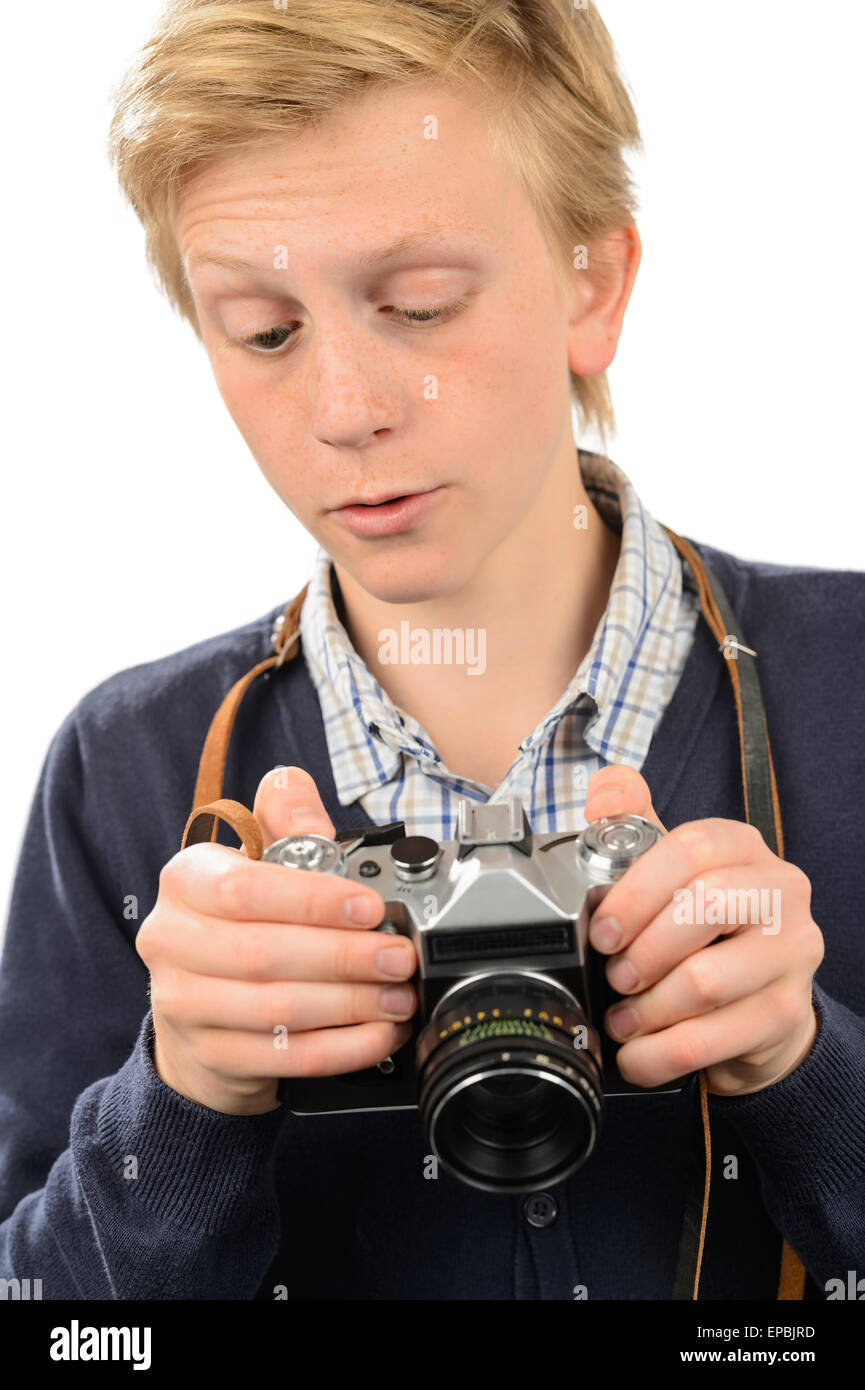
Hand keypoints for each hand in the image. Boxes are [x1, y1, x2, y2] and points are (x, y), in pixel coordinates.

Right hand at [136, 767, 416, 1114]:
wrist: (202, 1004)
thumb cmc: (242, 920)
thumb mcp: (262, 856)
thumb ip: (288, 822)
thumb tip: (306, 805)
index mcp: (185, 881)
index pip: (244, 889)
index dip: (312, 900)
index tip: (371, 907)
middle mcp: (170, 940)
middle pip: (264, 954)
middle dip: (345, 956)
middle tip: (398, 957)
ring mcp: (182, 1003)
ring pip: (276, 1009)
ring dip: (350, 1004)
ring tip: (399, 995)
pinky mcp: (209, 1054)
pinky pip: (282, 1056)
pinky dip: (340, 1048)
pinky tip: (379, 1034)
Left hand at [583, 766, 823, 1096]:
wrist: (756, 1005)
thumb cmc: (703, 929)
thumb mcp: (666, 872)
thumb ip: (634, 826)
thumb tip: (609, 789)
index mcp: (744, 848)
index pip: (693, 847)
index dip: (637, 889)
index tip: (601, 927)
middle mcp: (780, 892)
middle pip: (704, 907)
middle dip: (643, 949)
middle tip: (614, 974)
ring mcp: (792, 953)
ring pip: (706, 980)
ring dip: (647, 1007)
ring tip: (621, 1018)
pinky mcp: (787, 1013)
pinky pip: (712, 1038)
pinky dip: (660, 1052)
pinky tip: (638, 1053)